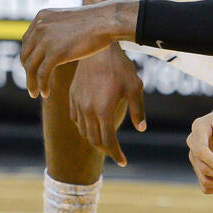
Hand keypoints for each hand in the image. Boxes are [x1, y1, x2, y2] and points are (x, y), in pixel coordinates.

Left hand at [21, 1, 132, 97]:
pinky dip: (42, 85)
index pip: (27, 41)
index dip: (27, 57)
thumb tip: (57, 44)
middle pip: (26, 55)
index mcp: (42, 18)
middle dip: (27, 72)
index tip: (30, 69)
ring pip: (31, 67)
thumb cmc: (97, 22)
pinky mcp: (55, 53)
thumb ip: (58, 30)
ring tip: (35, 93)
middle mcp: (39, 27)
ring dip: (32, 83)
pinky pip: (42, 74)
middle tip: (32, 84)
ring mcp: (46, 40)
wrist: (107, 21)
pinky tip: (45, 93)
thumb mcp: (70, 21)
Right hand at [67, 48, 146, 166]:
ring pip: (83, 130)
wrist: (98, 50)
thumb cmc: (121, 68)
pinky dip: (83, 127)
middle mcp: (87, 111)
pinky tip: (92, 125)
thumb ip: (138, 110)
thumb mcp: (135, 88)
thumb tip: (141, 129)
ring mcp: (77, 103)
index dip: (116, 154)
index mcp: (103, 111)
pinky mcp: (72, 96)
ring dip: (94, 139)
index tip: (124, 162)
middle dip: (106, 150)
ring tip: (105, 142)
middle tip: (116, 154)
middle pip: (94, 140)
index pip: (108, 141)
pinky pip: (75, 118)